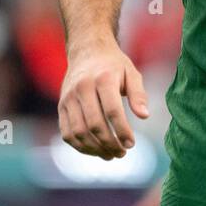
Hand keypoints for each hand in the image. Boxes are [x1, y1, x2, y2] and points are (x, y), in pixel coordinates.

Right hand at [59, 42, 149, 158]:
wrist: (87, 50)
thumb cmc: (113, 65)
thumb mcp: (131, 73)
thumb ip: (139, 94)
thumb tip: (144, 116)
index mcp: (103, 79)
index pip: (112, 111)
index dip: (122, 131)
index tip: (131, 144)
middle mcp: (82, 88)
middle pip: (94, 124)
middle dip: (109, 143)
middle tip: (122, 152)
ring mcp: (68, 98)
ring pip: (78, 132)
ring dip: (95, 149)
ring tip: (111, 155)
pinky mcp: (61, 106)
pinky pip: (67, 133)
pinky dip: (80, 146)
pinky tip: (95, 150)